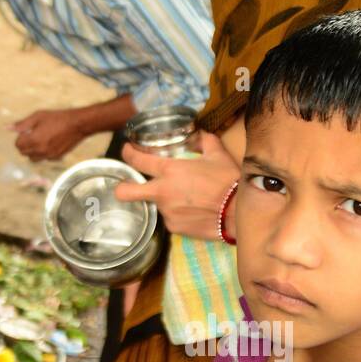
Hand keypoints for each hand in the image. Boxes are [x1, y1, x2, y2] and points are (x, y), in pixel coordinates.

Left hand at [11, 109, 85, 161]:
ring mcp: (49, 156)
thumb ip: (22, 124)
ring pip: (33, 159)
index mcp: (34, 140)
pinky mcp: (56, 158)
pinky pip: (44, 159)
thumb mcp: (38, 116)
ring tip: (40, 139)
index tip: (27, 131)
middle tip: (32, 135)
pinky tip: (50, 143)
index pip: (18, 145)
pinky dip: (43, 153)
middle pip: (24, 153)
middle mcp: (40, 150)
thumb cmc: (57, 118)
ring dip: (33, 151)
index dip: (20, 137)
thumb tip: (8, 128)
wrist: (78, 125)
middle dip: (25, 145)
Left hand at [114, 131, 239, 238]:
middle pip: (126, 192)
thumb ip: (205, 141)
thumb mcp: (218, 155)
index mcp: (170, 170)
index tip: (127, 151)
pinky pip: (171, 218)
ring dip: (167, 200)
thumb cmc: (228, 181)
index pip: (138, 160)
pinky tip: (194, 211)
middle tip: (128, 186)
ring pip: (157, 204)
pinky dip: (179, 214)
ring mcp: (166, 212)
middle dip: (121, 188)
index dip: (128, 153)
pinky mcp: (174, 228)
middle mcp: (162, 192)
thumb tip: (199, 134)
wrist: (239, 213)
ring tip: (188, 199)